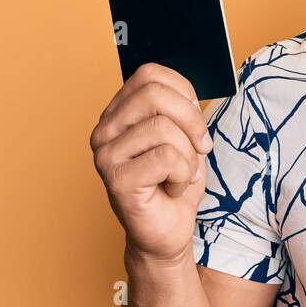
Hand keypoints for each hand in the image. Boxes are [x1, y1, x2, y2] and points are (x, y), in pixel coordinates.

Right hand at [89, 63, 213, 262]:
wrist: (167, 232)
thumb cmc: (175, 183)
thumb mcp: (184, 137)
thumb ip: (180, 109)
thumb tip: (186, 95)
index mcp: (119, 112)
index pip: (149, 74)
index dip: (183, 92)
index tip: (195, 121)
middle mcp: (105, 129)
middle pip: (155, 94)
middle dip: (191, 121)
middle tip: (200, 148)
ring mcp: (105, 154)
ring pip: (163, 127)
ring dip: (188, 156)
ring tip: (181, 175)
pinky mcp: (115, 179)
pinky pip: (166, 158)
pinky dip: (183, 175)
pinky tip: (172, 188)